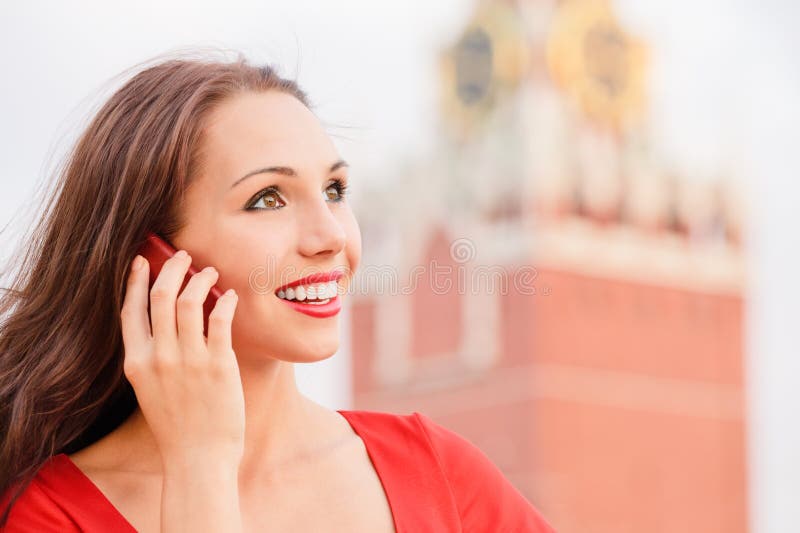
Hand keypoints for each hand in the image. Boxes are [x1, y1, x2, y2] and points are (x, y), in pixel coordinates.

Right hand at [120, 250, 244, 466]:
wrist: (197, 458)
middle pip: (161, 295)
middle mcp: (159, 356)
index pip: (130, 309)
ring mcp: (188, 359)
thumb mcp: (150, 389)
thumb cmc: (177, 426)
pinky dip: (226, 301)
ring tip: (211, 271)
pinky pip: (220, 319)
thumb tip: (167, 321)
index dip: (135, 279)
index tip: (142, 260)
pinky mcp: (218, 364)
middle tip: (184, 256)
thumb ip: (153, 356)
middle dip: (172, 267)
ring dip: (201, 278)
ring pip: (190, 300)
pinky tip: (231, 296)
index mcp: (136, 362)